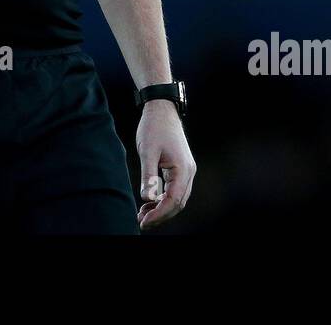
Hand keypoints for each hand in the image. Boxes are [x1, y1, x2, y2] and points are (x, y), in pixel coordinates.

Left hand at [135, 99, 195, 229]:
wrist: (162, 110)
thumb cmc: (154, 127)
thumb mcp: (147, 151)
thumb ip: (148, 175)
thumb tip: (147, 198)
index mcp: (182, 169)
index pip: (173, 200)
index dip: (159, 214)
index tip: (143, 221)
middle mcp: (188, 172)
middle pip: (178, 203)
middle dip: (161, 215)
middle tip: (142, 222)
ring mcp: (186, 170)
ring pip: (178, 198)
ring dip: (162, 209)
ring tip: (143, 214)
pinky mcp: (181, 168)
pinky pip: (175, 190)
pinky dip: (164, 199)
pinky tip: (150, 202)